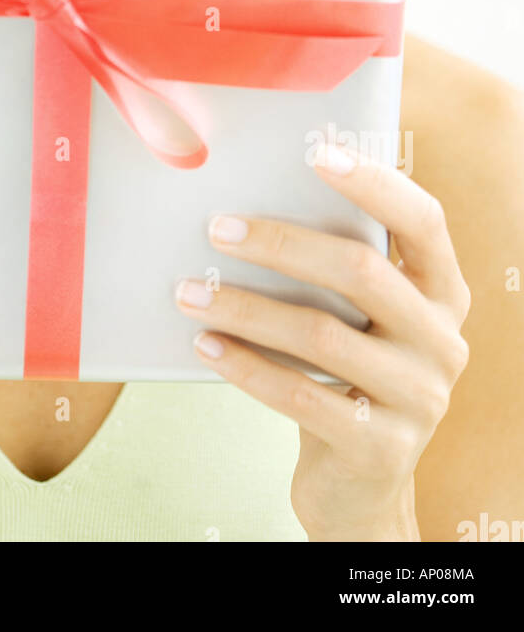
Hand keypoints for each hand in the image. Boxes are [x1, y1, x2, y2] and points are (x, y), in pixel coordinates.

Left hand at [174, 139, 470, 540]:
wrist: (359, 481)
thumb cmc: (344, 369)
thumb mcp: (358, 317)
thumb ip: (333, 265)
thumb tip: (250, 196)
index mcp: (442, 290)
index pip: (423, 220)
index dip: (375, 182)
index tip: (317, 151)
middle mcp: (442, 339)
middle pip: (361, 271)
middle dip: (282, 242)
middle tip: (218, 227)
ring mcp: (420, 398)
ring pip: (321, 335)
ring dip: (246, 307)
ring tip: (189, 291)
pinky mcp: (381, 448)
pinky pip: (301, 397)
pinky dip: (246, 366)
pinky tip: (205, 343)